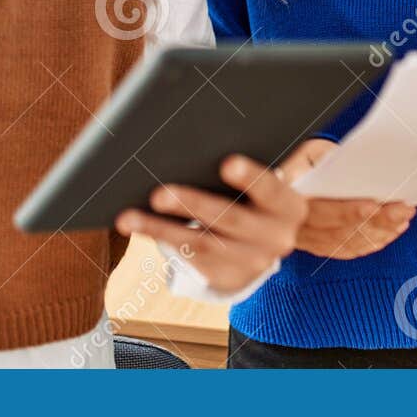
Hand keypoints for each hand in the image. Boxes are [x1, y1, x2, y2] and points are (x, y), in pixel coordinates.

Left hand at [114, 156, 306, 292]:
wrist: (273, 239)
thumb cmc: (260, 195)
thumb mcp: (267, 183)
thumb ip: (247, 169)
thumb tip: (204, 139)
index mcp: (288, 207)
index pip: (271, 189)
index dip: (250, 177)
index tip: (227, 163)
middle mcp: (275, 239)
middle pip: (230, 220)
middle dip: (192, 206)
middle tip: (158, 194)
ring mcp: (252, 263)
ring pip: (202, 245)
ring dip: (161, 230)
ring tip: (128, 218)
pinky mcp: (228, 277)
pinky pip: (192, 260)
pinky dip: (164, 240)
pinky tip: (140, 228)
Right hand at [281, 137, 414, 259]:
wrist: (279, 179)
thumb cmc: (299, 161)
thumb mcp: (308, 152)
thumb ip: (327, 159)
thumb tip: (356, 165)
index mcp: (290, 198)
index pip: (320, 210)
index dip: (348, 212)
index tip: (374, 206)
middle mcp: (296, 224)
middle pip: (340, 231)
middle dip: (377, 221)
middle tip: (403, 209)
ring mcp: (306, 238)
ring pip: (346, 243)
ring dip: (379, 233)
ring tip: (402, 218)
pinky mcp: (318, 245)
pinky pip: (347, 250)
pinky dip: (371, 242)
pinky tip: (389, 232)